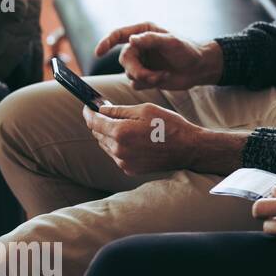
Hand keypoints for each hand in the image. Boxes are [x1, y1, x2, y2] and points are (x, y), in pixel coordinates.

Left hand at [82, 102, 201, 175]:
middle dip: (101, 123)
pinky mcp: (129, 169)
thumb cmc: (169, 125)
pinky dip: (119, 146)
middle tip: (110, 114)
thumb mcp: (145, 109)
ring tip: (128, 128)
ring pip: (106, 145)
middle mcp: (118, 149)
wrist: (188, 149)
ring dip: (110, 135)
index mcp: (120, 132)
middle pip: (97, 134)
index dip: (88, 112)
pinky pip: (116, 155)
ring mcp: (123, 161)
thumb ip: (119, 110)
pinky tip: (135, 141)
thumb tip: (100, 110)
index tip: (87, 107)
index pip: (93, 122)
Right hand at [95, 22, 222, 90]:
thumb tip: (131, 39)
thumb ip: (151, 39)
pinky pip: (136, 84)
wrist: (200, 68)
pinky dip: (148, 84)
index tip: (98, 53)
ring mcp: (142, 62)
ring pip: (129, 74)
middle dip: (136, 70)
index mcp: (143, 32)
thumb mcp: (172, 42)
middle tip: (152, 76)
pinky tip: (163, 78)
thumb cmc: (188, 50)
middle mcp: (139, 47)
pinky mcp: (146, 77)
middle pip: (124, 60)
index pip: (118, 35)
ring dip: (145, 77)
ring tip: (163, 75)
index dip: (106, 43)